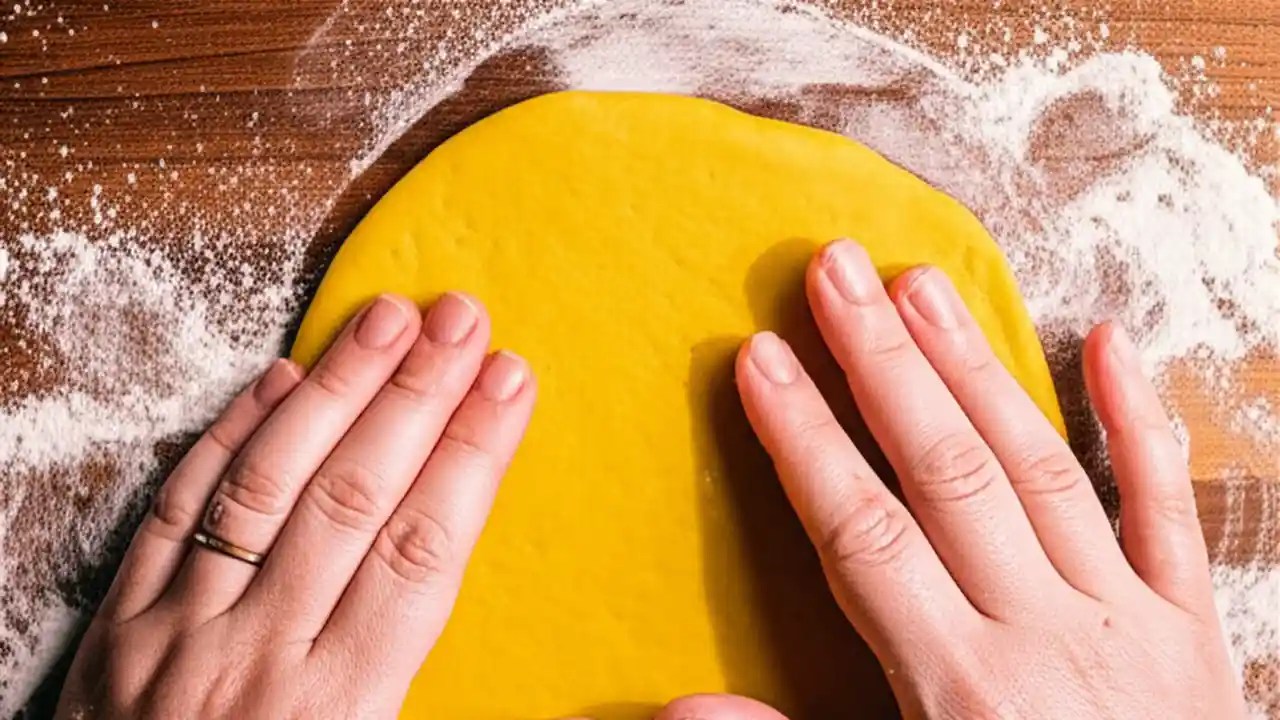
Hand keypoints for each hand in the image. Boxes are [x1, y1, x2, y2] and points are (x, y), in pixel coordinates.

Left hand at [56, 293, 534, 718]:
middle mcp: (262, 656)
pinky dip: (226, 437)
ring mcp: (182, 632)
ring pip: (267, 485)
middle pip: (354, 496)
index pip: (424, 550)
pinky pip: (175, 510)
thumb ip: (426, 703)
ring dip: (334, 391)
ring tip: (385, 321)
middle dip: (417, 396)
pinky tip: (273, 379)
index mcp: (341, 710)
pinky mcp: (120, 626)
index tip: (510, 385)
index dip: (473, 457)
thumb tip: (472, 597)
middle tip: (462, 319)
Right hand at [657, 240, 1245, 718]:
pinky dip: (1140, 421)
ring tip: (921, 286)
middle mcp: (1042, 634)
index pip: (861, 535)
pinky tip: (1109, 340)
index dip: (805, 441)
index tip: (763, 360)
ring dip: (975, 368)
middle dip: (883, 366)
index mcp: (959, 690)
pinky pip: (1168, 510)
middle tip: (837, 272)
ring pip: (1038, 469)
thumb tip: (680, 705)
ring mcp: (1125, 621)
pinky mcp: (1192, 625)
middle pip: (945, 473)